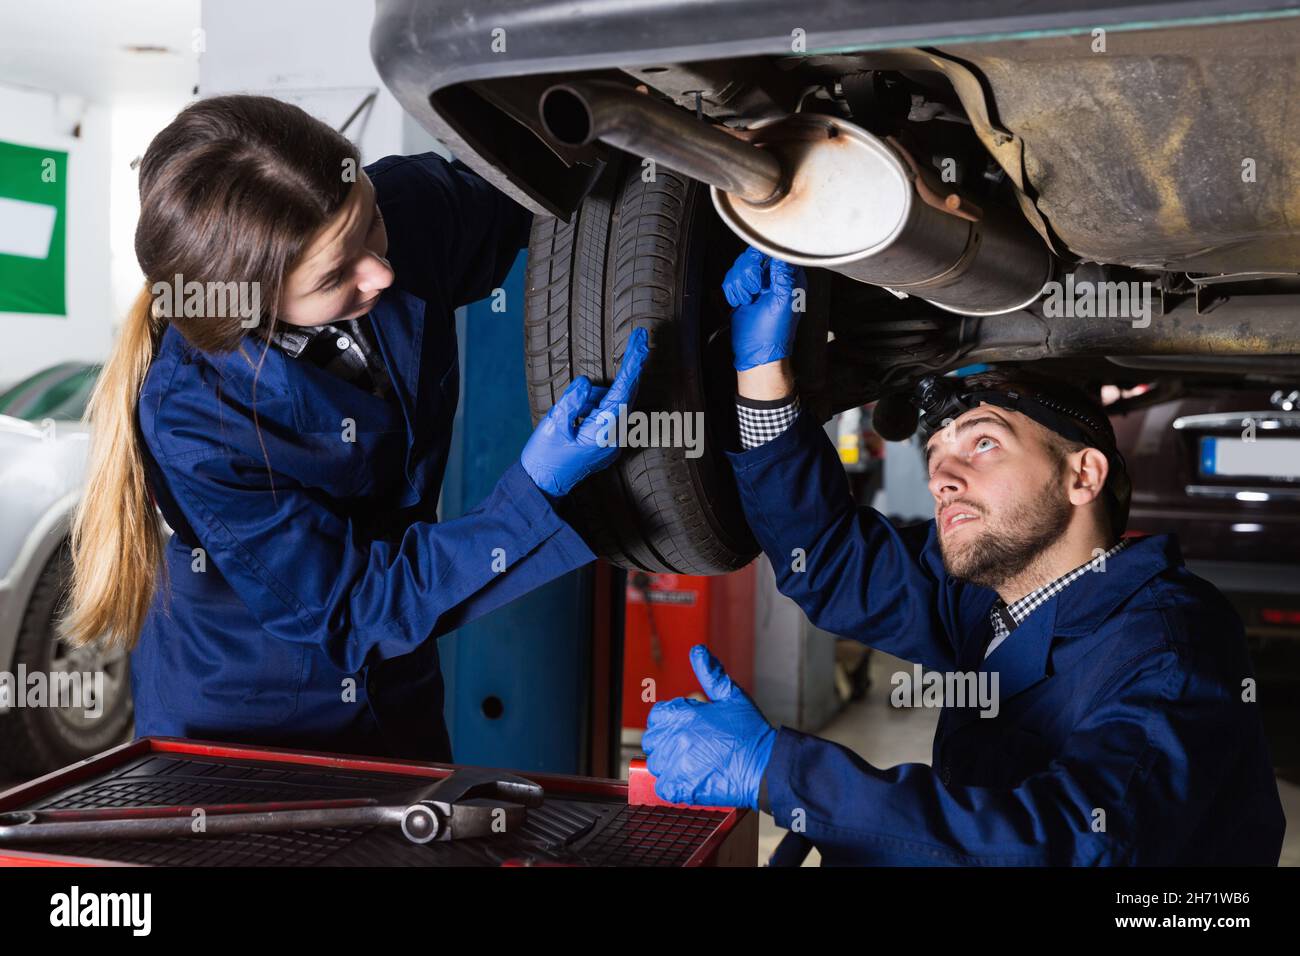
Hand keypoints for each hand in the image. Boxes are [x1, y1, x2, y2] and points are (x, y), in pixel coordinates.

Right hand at [521, 327, 648, 496]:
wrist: (542, 484)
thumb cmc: (545, 456)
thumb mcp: (552, 425)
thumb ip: (572, 401)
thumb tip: (587, 382)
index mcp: (603, 431)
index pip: (623, 391)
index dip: (633, 365)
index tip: (642, 344)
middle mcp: (614, 436)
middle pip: (629, 393)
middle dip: (634, 365)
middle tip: (641, 337)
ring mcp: (612, 440)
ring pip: (613, 402)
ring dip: (597, 396)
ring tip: (570, 416)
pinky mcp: (606, 441)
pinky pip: (606, 413)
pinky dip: (595, 405)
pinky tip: (574, 417)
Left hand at [641, 644, 776, 808]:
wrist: (765, 766)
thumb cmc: (751, 731)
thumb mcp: (731, 695)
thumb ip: (710, 673)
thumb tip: (697, 651)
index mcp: (682, 714)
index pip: (657, 716)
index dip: (669, 722)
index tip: (683, 729)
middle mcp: (674, 738)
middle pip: (652, 740)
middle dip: (666, 742)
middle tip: (689, 748)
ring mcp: (676, 764)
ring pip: (656, 764)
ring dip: (670, 765)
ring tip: (692, 764)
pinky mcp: (681, 787)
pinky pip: (663, 787)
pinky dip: (673, 786)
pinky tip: (690, 780)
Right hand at [724, 246, 805, 371]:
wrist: (755, 351)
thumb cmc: (773, 333)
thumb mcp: (783, 301)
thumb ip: (784, 275)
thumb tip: (782, 253)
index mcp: (789, 277)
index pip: (775, 250)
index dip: (763, 258)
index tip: (759, 274)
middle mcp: (774, 277)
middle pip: (753, 254)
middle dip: (747, 274)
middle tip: (753, 291)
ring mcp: (758, 283)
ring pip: (740, 265)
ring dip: (739, 284)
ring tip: (747, 300)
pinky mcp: (743, 290)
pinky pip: (731, 277)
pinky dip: (732, 290)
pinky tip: (740, 303)